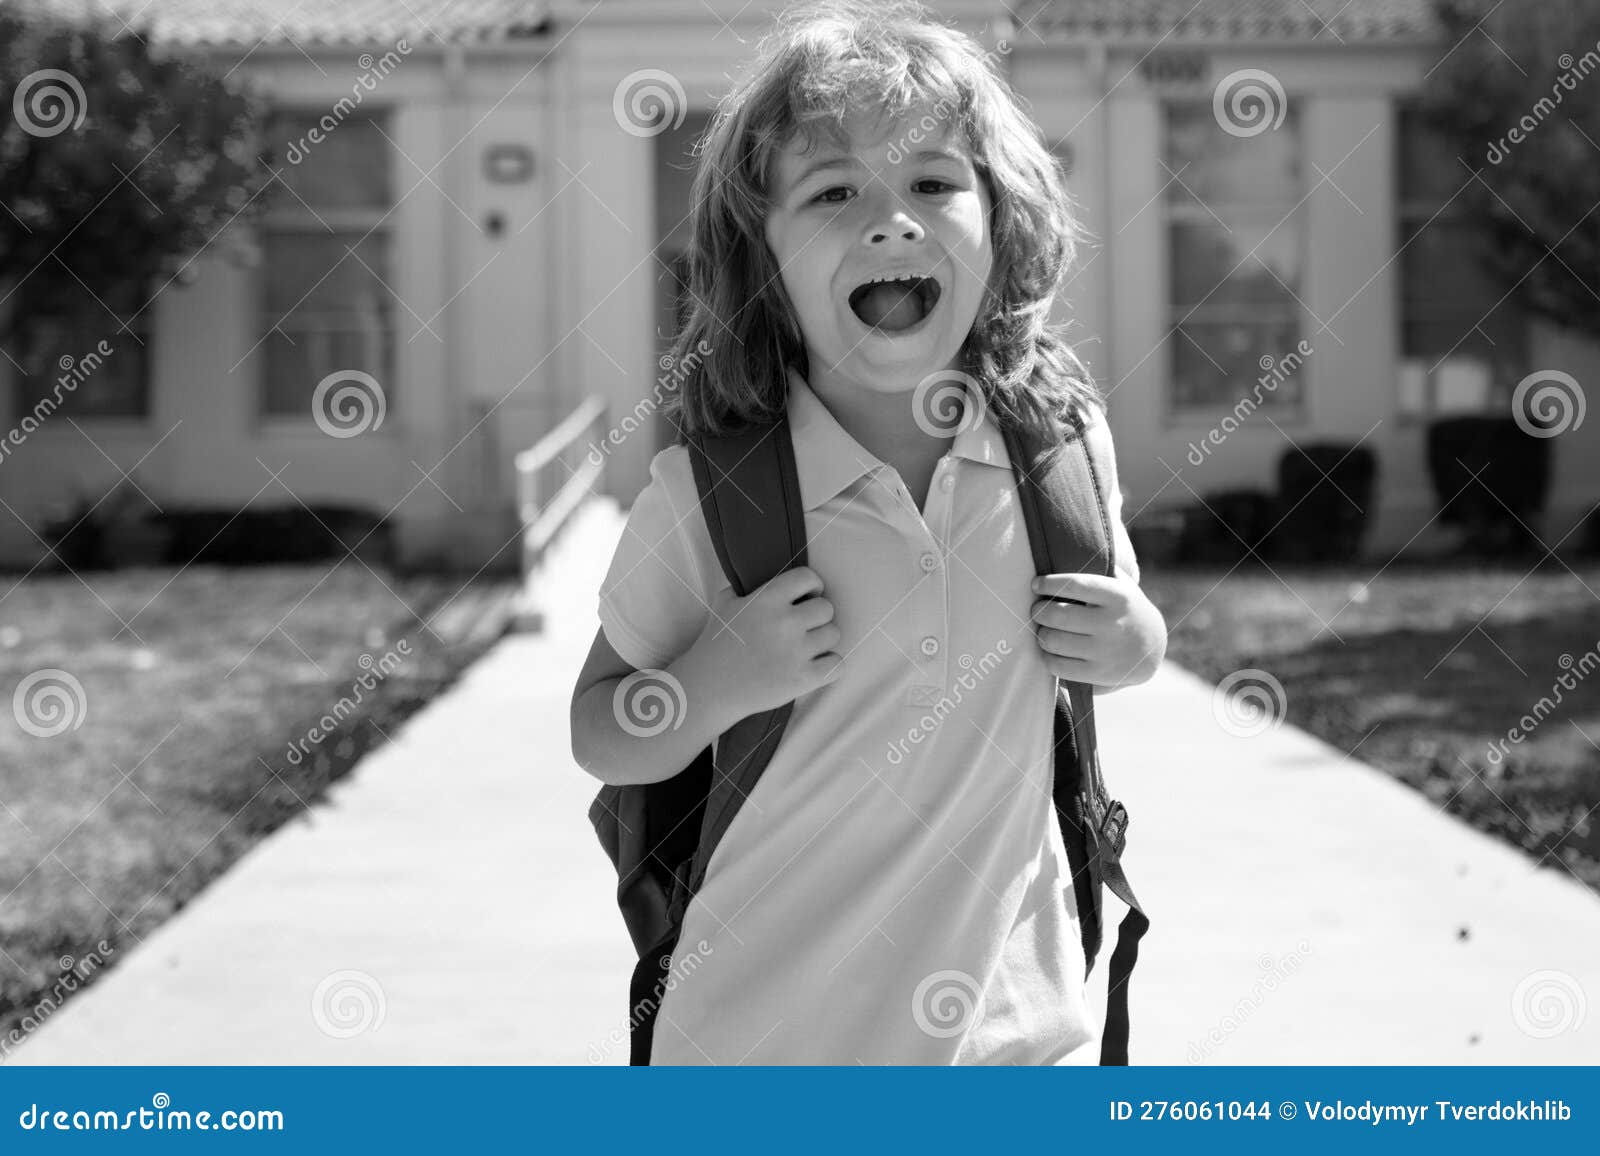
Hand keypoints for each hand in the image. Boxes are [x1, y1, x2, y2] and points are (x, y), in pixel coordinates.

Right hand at [687, 565, 843, 717]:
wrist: (708, 688)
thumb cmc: (715, 645)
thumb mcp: (724, 605)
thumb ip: (746, 588)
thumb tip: (763, 579)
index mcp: (766, 600)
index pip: (808, 577)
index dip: (812, 586)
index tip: (806, 597)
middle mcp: (785, 622)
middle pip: (827, 608)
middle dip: (817, 616)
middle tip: (803, 628)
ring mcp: (796, 652)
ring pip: (834, 634)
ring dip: (822, 641)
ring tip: (805, 649)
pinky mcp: (803, 679)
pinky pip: (838, 664)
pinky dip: (829, 665)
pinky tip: (815, 666)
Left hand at [1029, 571, 1166, 689]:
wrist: (1151, 648)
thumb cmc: (1124, 608)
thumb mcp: (1121, 583)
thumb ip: (1098, 567)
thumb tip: (1062, 548)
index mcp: (1118, 596)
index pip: (1075, 584)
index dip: (1048, 584)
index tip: (1036, 584)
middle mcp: (1113, 623)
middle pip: (1057, 615)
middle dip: (1039, 611)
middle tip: (1037, 610)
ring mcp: (1105, 651)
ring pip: (1053, 641)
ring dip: (1041, 634)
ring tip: (1044, 629)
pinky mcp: (1098, 674)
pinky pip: (1057, 666)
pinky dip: (1047, 656)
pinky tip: (1051, 649)